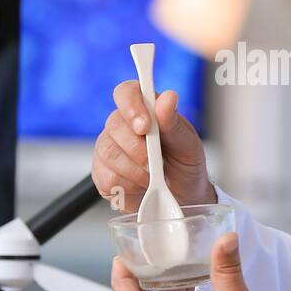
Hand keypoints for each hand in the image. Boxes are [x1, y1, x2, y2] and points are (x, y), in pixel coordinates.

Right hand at [92, 81, 214, 212]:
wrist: (183, 197)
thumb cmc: (185, 165)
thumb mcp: (189, 145)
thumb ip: (174, 123)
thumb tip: (168, 98)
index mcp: (145, 110)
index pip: (127, 92)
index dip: (131, 105)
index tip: (145, 126)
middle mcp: (123, 126)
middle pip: (114, 124)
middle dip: (138, 148)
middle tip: (156, 164)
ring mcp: (110, 148)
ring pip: (108, 152)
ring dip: (135, 170)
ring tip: (153, 177)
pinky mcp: (102, 174)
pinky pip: (106, 177)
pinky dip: (128, 185)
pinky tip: (140, 186)